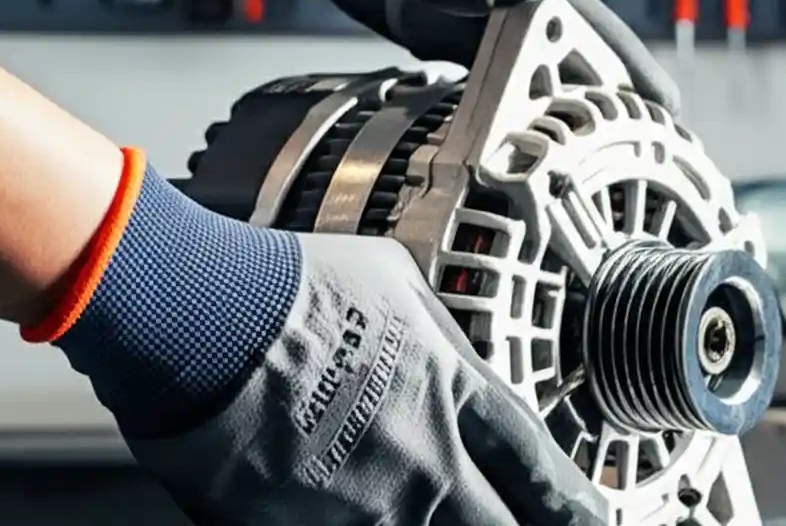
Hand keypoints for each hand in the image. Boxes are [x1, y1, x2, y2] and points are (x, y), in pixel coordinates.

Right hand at [288, 234, 607, 525]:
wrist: (198, 316)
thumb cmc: (285, 287)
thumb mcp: (394, 282)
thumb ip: (432, 332)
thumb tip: (441, 348)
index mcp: (453, 391)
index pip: (539, 467)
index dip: (572, 503)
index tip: (588, 518)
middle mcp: (425, 461)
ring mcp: (366, 510)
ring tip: (415, 510)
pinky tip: (348, 519)